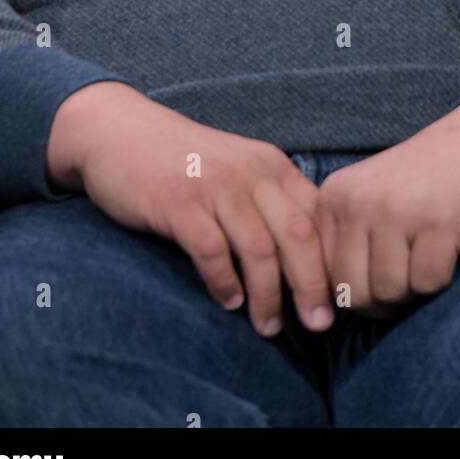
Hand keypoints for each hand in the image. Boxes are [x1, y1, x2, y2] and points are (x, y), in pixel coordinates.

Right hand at [50, 83, 334, 338]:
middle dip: (313, 286)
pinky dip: (225, 283)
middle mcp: (251, 172)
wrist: (119, 130)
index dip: (333, 260)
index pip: (318, 216)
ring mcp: (215, 186)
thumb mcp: (238, 170)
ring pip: (259, 250)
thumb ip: (269, 202)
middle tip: (319, 325)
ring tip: (269, 328)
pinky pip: (212, 252)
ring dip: (268, 296)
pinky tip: (229, 302)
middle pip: (299, 236)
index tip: (339, 298)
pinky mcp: (179, 203)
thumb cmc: (184, 161)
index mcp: (272, 166)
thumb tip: (307, 261)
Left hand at [316, 98, 459, 318]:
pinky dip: (444, 276)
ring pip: (392, 293)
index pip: (329, 280)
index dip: (361, 293)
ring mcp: (397, 210)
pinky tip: (451, 243)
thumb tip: (329, 312)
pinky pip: (429, 283)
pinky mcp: (438, 222)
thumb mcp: (371, 198)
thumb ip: (347, 241)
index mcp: (335, 196)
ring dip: (417, 287)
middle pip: (357, 294)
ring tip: (430, 251)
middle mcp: (358, 201)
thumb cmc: (428, 179)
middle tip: (413, 268)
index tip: (386, 273)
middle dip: (388, 298)